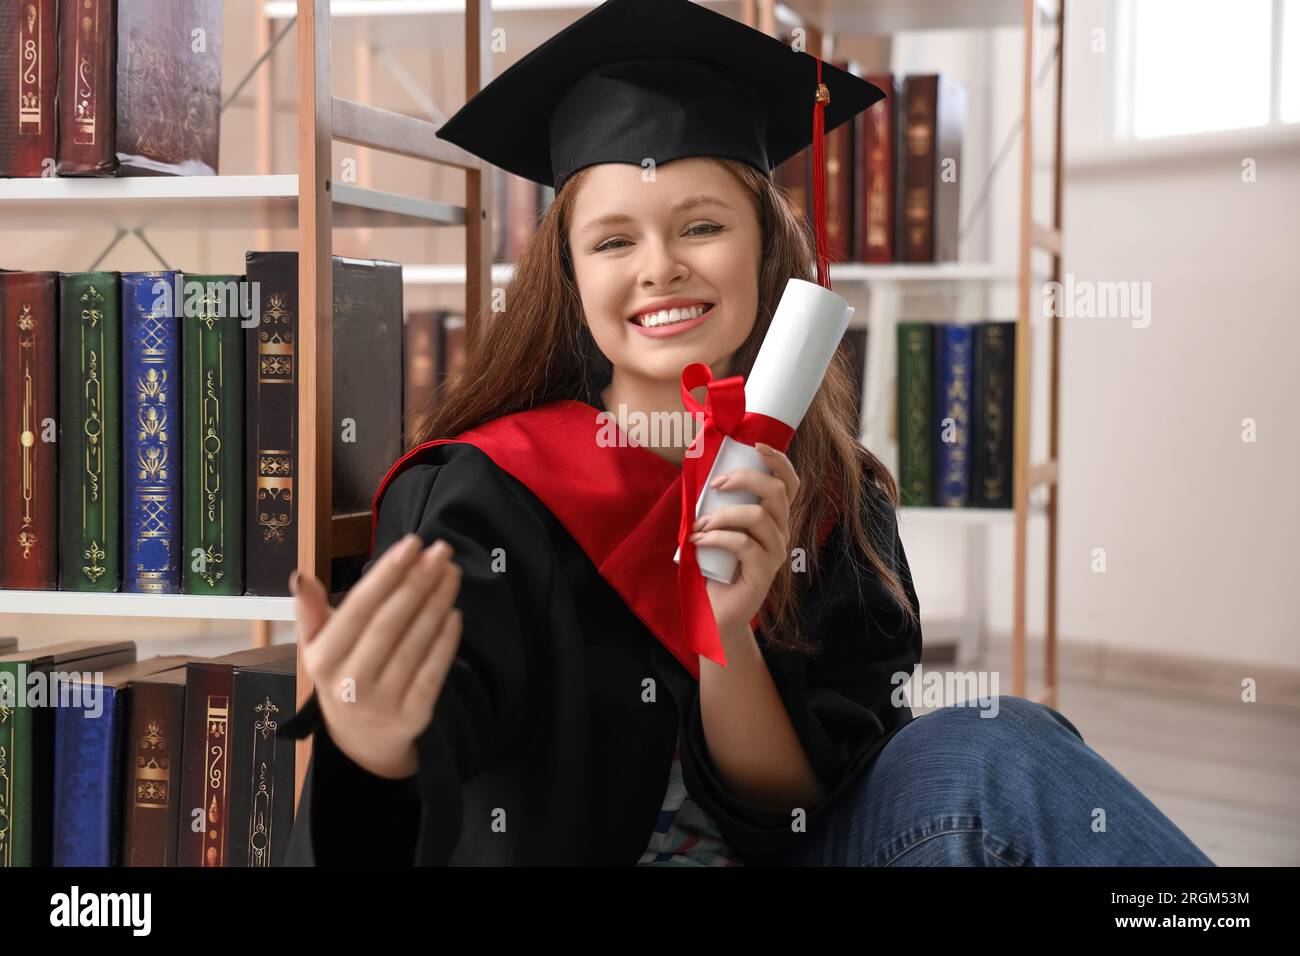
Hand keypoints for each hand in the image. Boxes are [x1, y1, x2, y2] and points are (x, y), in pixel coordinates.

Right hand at [292, 533, 462, 778]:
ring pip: (415, 643)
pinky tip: (454, 612)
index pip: (358, 609)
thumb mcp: (318, 648)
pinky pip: (434, 671)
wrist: (361, 739)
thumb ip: (310, 612)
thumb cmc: (342, 674)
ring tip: (451, 572)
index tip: (412, 544)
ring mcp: (383, 702)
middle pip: (390, 623)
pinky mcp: (413, 715)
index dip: (387, 575)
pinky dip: (445, 640)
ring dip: (437, 603)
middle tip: (442, 551)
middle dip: (418, 582)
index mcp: (323, 660)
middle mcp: (349, 683)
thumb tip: (300, 577)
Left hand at [689, 442, 798, 637]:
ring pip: (758, 516)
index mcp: (773, 518)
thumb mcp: (716, 529)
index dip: (779, 460)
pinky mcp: (764, 572)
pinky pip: (744, 544)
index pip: (789, 483)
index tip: (757, 445)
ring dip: (723, 514)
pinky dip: (717, 537)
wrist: (714, 613)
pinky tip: (698, 541)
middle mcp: (781, 532)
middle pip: (777, 492)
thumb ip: (716, 505)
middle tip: (715, 484)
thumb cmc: (714, 567)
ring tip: (699, 525)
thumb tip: (699, 474)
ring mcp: (775, 553)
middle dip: (745, 479)